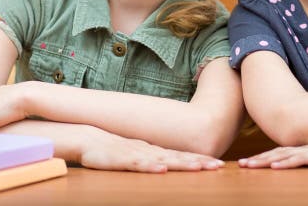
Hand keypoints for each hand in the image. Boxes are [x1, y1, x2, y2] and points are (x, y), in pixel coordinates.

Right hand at [80, 132, 224, 172]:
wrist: (88, 138)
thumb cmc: (114, 150)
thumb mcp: (138, 156)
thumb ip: (155, 159)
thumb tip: (170, 166)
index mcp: (156, 152)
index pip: (182, 156)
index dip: (200, 160)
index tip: (219, 165)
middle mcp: (151, 152)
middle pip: (179, 157)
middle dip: (200, 162)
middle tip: (219, 166)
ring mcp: (138, 154)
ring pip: (164, 159)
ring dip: (182, 163)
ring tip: (199, 167)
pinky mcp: (123, 159)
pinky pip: (139, 163)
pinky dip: (152, 166)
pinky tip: (163, 169)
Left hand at [238, 135, 307, 168]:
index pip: (282, 152)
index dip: (264, 157)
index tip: (249, 163)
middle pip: (277, 154)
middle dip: (258, 160)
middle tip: (240, 165)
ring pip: (284, 157)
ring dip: (265, 162)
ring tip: (249, 167)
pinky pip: (301, 160)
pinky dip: (285, 163)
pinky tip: (274, 167)